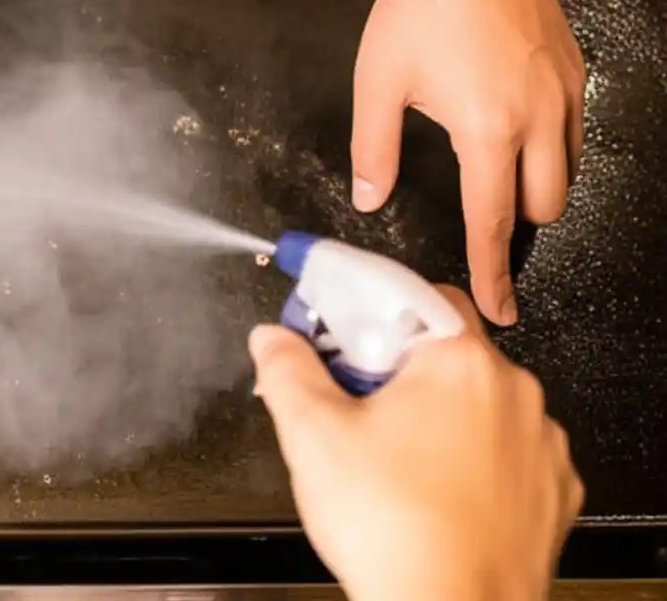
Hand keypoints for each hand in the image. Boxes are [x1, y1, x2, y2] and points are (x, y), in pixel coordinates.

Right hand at [250, 286, 582, 600]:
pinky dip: (476, 461)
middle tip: (356, 404)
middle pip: (447, 351)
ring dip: (441, 416)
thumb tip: (272, 339)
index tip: (340, 331)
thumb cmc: (394, 530)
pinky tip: (437, 491)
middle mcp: (513, 392)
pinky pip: (510, 454)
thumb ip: (287, 371)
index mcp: (457, 362)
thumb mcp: (313, 437)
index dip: (371, 309)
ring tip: (395, 461)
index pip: (416, 294)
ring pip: (481, 404)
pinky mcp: (553, 489)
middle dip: (399, 369)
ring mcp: (541, 442)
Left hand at [351, 0, 583, 325]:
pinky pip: (574, 136)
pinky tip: (515, 135)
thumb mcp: (379, 82)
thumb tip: (368, 200)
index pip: (492, 222)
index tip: (498, 308)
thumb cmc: (426, 5)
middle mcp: (536, 120)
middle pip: (544, 207)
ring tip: (495, 176)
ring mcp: (563, 97)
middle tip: (485, 224)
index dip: (492, 273)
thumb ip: (373, 149)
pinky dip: (550, 152)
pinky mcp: (572, 75)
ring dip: (535, 189)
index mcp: (486, 131)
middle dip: (514, 225)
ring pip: (567, 174)